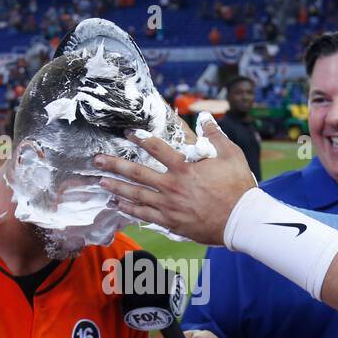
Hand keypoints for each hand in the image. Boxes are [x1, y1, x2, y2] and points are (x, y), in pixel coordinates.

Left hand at [93, 115, 256, 245]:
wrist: (241, 220)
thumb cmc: (238, 187)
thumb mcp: (231, 155)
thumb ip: (215, 135)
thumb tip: (205, 116)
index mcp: (184, 167)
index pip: (156, 148)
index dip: (140, 138)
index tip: (127, 133)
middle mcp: (172, 185)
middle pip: (137, 172)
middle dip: (114, 164)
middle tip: (96, 159)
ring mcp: (169, 205)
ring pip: (136, 195)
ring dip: (116, 187)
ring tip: (101, 181)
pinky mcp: (171, 222)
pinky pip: (145, 215)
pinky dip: (130, 210)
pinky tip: (118, 205)